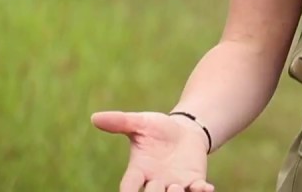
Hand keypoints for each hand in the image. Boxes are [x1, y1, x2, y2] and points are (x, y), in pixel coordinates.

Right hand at [91, 111, 215, 191]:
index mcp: (138, 171)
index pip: (128, 187)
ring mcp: (175, 185)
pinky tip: (206, 188)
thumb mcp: (141, 123)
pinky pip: (197, 191)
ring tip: (177, 188)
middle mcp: (155, 182)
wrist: (185, 131)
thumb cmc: (158, 129)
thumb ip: (121, 122)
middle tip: (158, 184)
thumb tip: (94, 117)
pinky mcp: (193, 182)